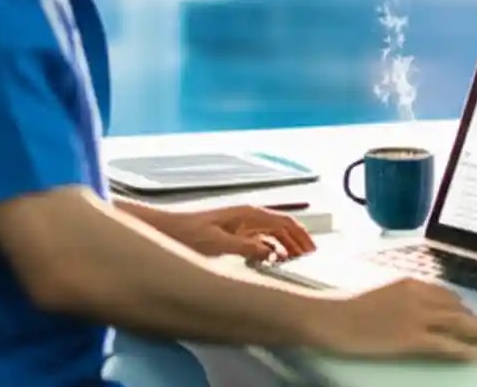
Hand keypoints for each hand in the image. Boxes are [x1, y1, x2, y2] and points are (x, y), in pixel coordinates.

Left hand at [154, 205, 315, 260]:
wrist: (163, 230)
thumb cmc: (186, 233)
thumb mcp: (217, 242)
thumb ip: (245, 246)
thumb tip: (270, 251)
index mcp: (248, 214)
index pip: (286, 222)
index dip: (302, 236)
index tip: (313, 251)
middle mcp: (248, 217)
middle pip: (283, 227)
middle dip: (299, 242)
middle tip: (310, 260)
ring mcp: (241, 225)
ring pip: (273, 234)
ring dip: (287, 246)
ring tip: (295, 262)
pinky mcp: (233, 234)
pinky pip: (261, 241)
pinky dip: (272, 250)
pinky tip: (271, 261)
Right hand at [318, 278, 476, 360]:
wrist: (329, 318)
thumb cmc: (347, 309)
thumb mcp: (382, 296)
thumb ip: (403, 300)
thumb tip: (420, 312)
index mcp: (411, 284)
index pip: (447, 295)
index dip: (465, 308)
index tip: (475, 317)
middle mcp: (419, 296)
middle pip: (459, 308)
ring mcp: (417, 317)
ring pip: (460, 323)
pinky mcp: (411, 338)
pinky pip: (446, 344)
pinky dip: (465, 350)